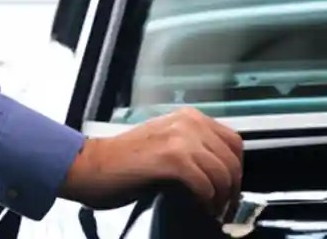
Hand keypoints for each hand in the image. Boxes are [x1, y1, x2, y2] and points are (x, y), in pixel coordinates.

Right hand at [58, 107, 243, 218]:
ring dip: (220, 198)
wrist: (90, 167)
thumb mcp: (164, 144)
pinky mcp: (172, 159)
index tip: (229, 189)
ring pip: (223, 173)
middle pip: (232, 160)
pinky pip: (206, 184)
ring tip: (209, 209)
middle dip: (232, 188)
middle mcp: (187, 122)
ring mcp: (180, 139)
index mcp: (187, 117)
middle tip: (222, 206)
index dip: (236, 170)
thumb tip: (220, 171)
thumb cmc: (121, 162)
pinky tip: (196, 206)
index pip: (234, 142)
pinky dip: (205, 201)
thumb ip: (192, 147)